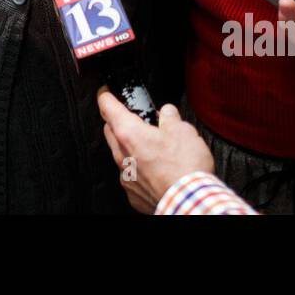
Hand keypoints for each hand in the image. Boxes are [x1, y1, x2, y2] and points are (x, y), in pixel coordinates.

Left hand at [97, 89, 213, 213]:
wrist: (189, 202)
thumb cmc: (185, 168)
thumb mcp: (183, 130)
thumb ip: (170, 118)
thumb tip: (167, 113)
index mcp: (130, 133)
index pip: (108, 107)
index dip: (106, 96)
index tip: (105, 93)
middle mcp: (122, 155)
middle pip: (110, 131)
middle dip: (117, 122)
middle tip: (132, 118)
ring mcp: (126, 175)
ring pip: (120, 154)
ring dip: (130, 147)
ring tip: (151, 146)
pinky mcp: (133, 193)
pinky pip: (130, 175)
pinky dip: (139, 169)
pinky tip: (155, 169)